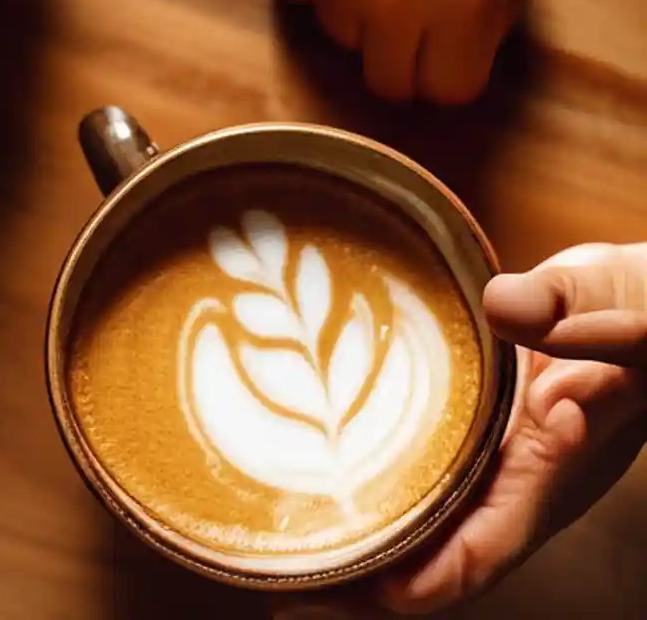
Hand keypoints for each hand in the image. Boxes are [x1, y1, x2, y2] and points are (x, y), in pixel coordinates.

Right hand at [271, 0, 548, 103]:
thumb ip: (494, 3)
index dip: (449, 71)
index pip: (447, 90)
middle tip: (410, 22)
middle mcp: (390, 4)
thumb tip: (462, 48)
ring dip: (361, 11)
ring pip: (342, 37)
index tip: (447, 55)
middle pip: (384, 82)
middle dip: (401, 58)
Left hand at [275, 242, 646, 617]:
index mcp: (552, 472)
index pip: (477, 556)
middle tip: (280, 588)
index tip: (349, 590)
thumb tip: (508, 309)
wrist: (644, 298)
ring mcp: (492, 469)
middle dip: (361, 585)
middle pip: (431, 562)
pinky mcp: (472, 441)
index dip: (414, 583)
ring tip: (278, 559)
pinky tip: (312, 498)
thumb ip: (573, 309)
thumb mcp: (618, 298)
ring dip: (357, 550)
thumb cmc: (639, 302)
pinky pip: (416, 488)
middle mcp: (516, 485)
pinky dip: (368, 503)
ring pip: (419, 531)